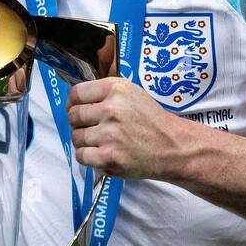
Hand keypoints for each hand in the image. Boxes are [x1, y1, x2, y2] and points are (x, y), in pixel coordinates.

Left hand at [66, 76, 191, 180]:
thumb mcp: (132, 93)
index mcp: (116, 89)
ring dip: (84, 141)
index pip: (76, 94)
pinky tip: (101, 154)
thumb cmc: (150, 120)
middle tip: (91, 128)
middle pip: (73, 116)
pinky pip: (81, 155)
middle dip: (78, 123)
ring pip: (76, 137)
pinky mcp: (109, 156)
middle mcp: (111, 109)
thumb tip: (73, 101)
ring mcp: (110, 134)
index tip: (75, 109)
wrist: (172, 147)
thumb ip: (104, 94)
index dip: (72, 103)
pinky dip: (88, 157)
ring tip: (101, 142)